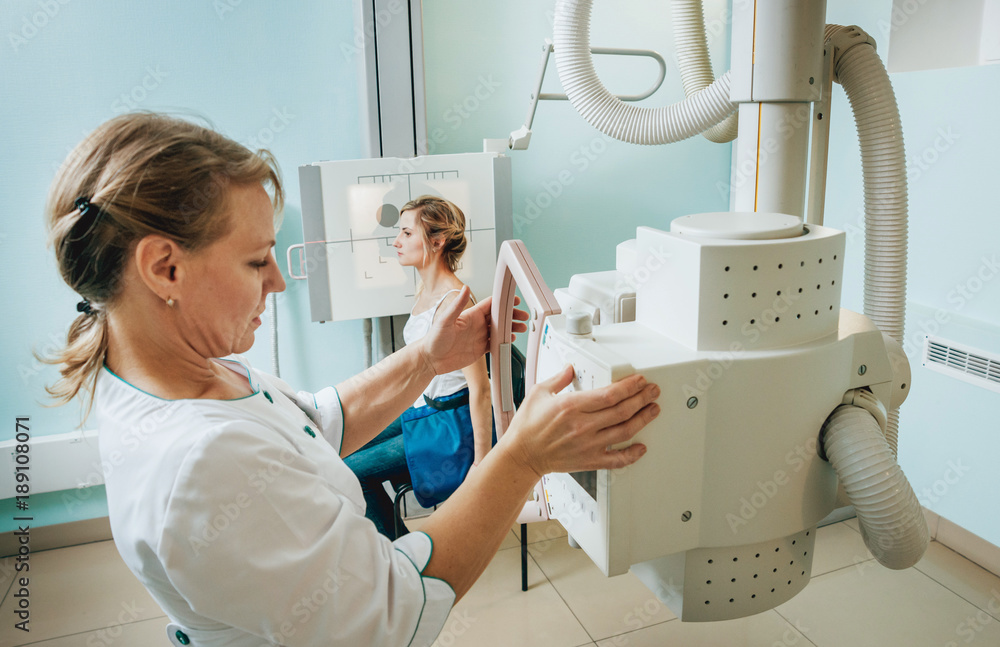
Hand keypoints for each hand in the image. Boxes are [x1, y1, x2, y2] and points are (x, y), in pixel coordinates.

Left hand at [420, 286, 527, 374]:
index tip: (514, 300)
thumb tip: (465, 288)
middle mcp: (477, 324)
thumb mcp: (445, 320)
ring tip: (522, 328)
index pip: (491, 305)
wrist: (431, 359)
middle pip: (499, 317)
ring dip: (511, 328)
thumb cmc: (434, 339)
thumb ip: (457, 304)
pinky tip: (511, 340)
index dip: (503, 302)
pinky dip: (504, 341)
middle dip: (512, 315)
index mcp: (471, 315)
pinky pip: (495, 343)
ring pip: (499, 330)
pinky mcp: (479, 349)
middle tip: (523, 316)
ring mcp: (479, 336)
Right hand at [502, 365, 659, 476]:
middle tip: (652, 392)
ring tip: (653, 410)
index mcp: (571, 406)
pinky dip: (632, 454)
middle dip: (642, 398)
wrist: (521, 455)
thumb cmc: (527, 427)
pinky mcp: (589, 460)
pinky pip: (617, 460)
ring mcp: (588, 445)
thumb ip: (559, 379)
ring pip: (624, 431)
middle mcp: (582, 425)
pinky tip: (641, 447)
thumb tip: (571, 368)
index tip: (639, 381)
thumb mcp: (539, 393)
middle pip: (622, 410)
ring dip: (643, 419)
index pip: (609, 394)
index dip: (629, 386)